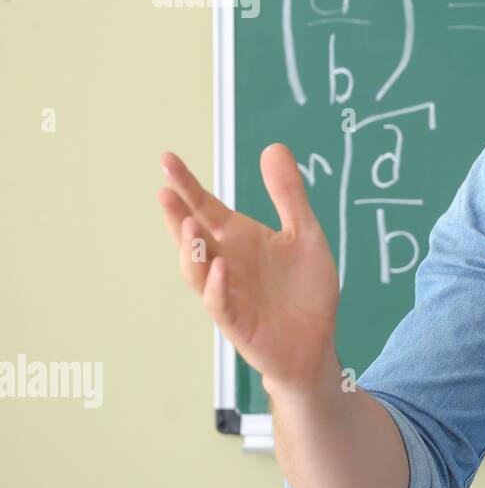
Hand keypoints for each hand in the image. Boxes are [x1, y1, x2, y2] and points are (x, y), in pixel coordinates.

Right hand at [157, 143, 339, 392]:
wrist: (317, 341)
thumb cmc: (306, 289)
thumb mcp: (305, 233)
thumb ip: (289, 194)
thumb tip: (274, 146)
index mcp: (238, 238)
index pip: (205, 206)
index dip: (186, 185)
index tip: (167, 158)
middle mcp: (225, 262)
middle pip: (192, 235)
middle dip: (177, 215)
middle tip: (165, 190)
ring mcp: (226, 293)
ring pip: (196, 270)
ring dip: (191, 249)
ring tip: (191, 223)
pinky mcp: (236, 322)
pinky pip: (219, 303)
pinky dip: (217, 286)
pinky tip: (220, 267)